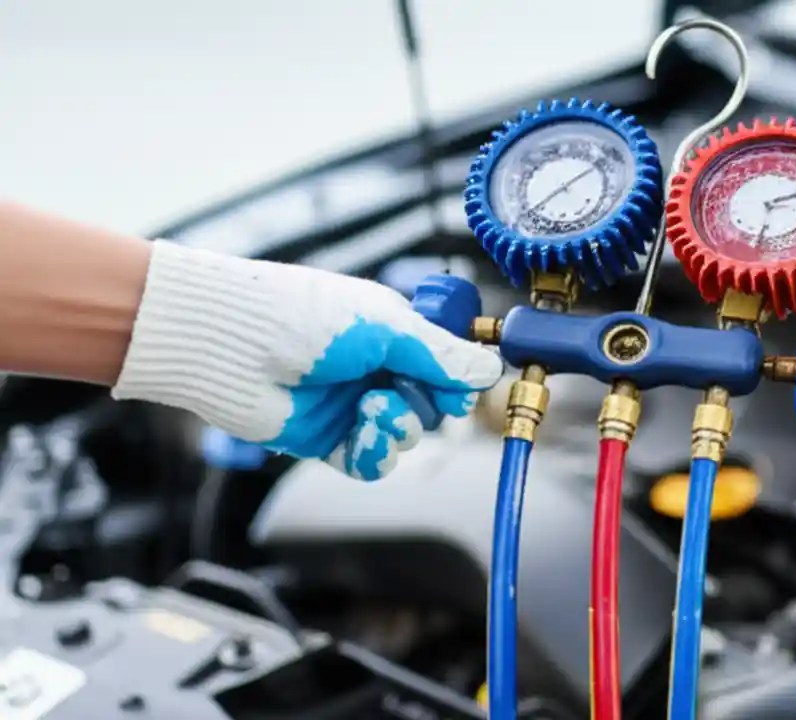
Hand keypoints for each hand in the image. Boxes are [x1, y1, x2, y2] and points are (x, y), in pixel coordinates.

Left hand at [112, 242, 502, 479]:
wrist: (229, 347)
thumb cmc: (298, 315)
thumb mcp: (384, 325)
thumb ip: (440, 352)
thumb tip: (490, 367)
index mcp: (391, 329)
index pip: (445, 363)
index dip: (457, 380)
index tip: (460, 390)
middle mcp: (374, 366)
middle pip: (431, 405)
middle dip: (423, 404)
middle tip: (399, 391)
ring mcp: (351, 403)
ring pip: (405, 436)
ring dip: (397, 427)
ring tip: (370, 408)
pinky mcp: (327, 439)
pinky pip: (372, 461)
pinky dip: (373, 453)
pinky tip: (359, 434)